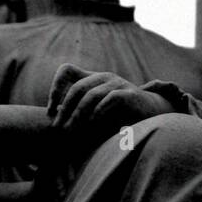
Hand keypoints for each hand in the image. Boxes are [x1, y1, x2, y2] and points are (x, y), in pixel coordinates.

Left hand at [46, 64, 171, 139]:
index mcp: (93, 77)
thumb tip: (56, 111)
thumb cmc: (121, 112)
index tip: (50, 110)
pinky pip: (110, 99)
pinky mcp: (129, 94)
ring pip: (90, 94)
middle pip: (77, 87)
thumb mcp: (97, 107)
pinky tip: (92, 125)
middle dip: (64, 110)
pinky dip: (98, 112)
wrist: (152, 112)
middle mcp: (104, 77)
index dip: (55, 87)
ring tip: (70, 132)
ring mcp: (117, 83)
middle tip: (57, 128)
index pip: (67, 70)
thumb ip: (79, 106)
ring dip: (77, 115)